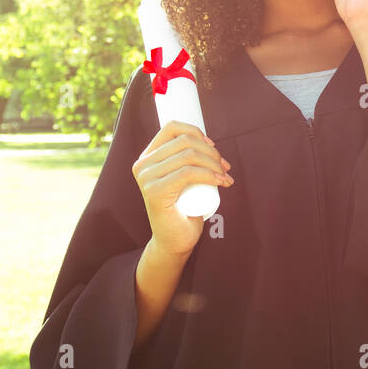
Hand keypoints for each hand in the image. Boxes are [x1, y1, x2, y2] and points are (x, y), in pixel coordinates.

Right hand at [132, 121, 232, 257]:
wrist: (175, 240)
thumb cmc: (184, 208)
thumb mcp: (184, 178)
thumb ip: (186, 160)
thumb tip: (208, 141)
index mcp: (147, 157)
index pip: (171, 128)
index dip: (196, 132)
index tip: (213, 147)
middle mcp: (142, 165)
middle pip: (185, 142)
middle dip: (212, 152)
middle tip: (225, 169)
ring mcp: (146, 178)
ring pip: (189, 156)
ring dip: (215, 164)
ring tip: (225, 178)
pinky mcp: (154, 192)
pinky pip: (188, 173)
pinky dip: (209, 174)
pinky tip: (220, 182)